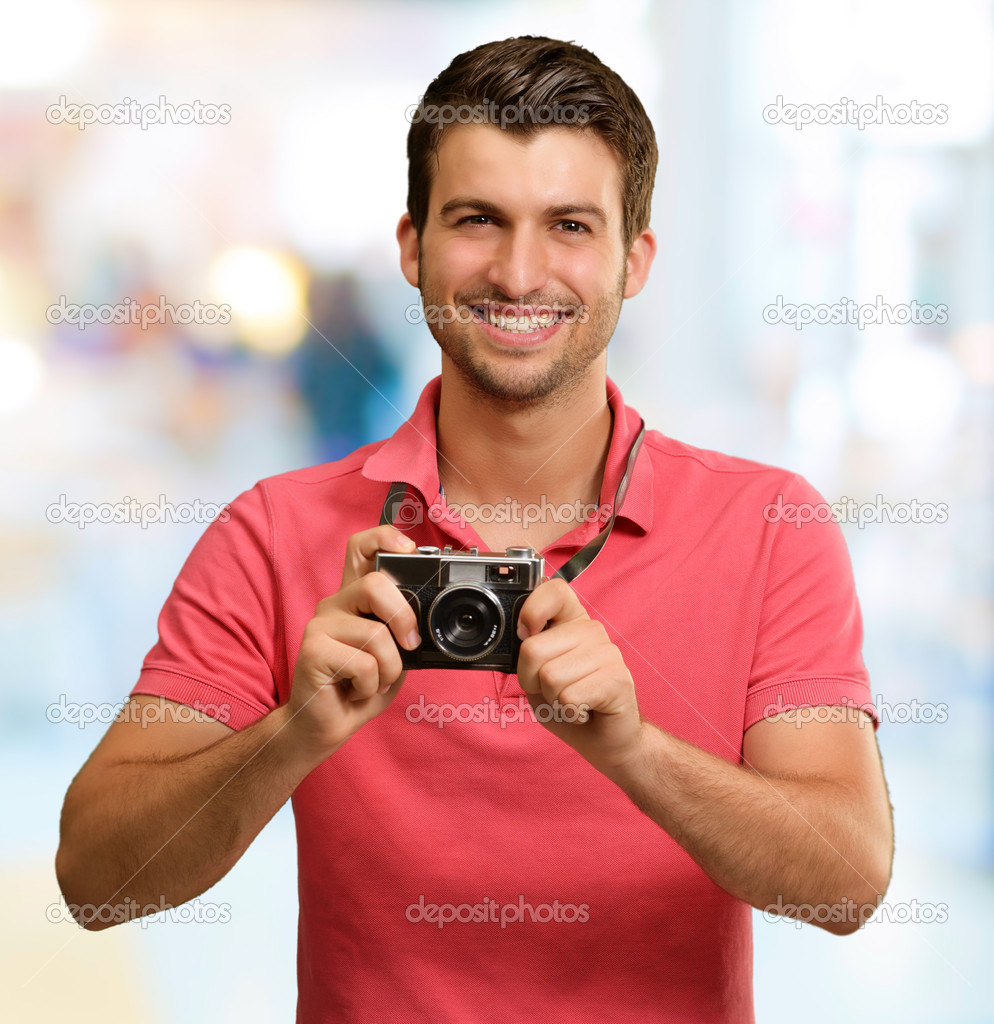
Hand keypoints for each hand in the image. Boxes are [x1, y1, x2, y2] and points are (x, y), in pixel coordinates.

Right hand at [287, 525, 420, 757]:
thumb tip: (426, 624)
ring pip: (376, 633)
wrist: (325, 726)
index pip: (361, 548)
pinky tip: (356, 690)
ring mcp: (320, 625)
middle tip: (409, 644)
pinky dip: (370, 684)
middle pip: (375, 584)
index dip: (384, 537)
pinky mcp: (312, 650)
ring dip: (388, 668)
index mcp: (355, 598)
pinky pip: (362, 663)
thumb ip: (403, 631)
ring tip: (374, 681)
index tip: (409, 548)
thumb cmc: (359, 687)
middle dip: (404, 617)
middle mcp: (335, 603)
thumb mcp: (392, 654)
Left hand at [515, 578, 643, 773]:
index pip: (554, 589)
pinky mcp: (618, 679)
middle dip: (530, 681)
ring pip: (549, 677)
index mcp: (571, 621)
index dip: (532, 609)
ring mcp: (608, 653)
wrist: (607, 741)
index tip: (526, 633)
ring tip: (570, 701)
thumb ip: (528, 652)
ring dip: (552, 700)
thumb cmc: (568, 704)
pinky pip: (569, 697)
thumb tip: (520, 635)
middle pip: (533, 649)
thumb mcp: (537, 675)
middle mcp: (591, 631)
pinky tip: (584, 711)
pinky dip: (568, 713)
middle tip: (551, 690)